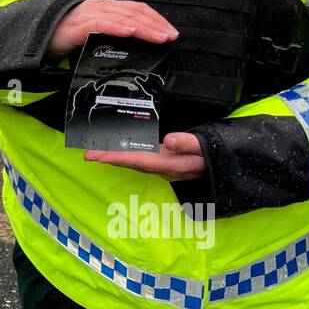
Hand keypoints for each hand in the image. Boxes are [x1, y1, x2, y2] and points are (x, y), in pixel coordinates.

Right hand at [48, 0, 177, 57]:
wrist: (41, 37)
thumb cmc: (69, 37)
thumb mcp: (96, 33)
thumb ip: (114, 34)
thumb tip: (138, 45)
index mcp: (106, 8)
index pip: (137, 8)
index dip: (156, 18)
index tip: (170, 32)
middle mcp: (100, 7)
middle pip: (133, 11)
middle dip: (155, 24)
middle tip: (170, 36)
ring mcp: (89, 14)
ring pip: (122, 17)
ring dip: (143, 27)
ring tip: (158, 37)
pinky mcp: (78, 26)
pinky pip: (101, 24)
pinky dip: (117, 27)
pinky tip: (129, 32)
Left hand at [84, 131, 205, 180]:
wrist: (221, 167)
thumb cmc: (213, 156)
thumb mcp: (204, 146)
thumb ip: (187, 143)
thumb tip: (167, 141)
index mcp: (170, 164)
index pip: (139, 161)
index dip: (117, 158)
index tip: (99, 156)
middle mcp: (163, 168)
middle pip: (131, 163)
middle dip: (109, 159)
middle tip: (87, 154)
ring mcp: (162, 166)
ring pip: (134, 163)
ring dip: (115, 158)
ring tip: (96, 153)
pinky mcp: (163, 162)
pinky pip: (140, 160)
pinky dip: (126, 156)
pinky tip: (118, 151)